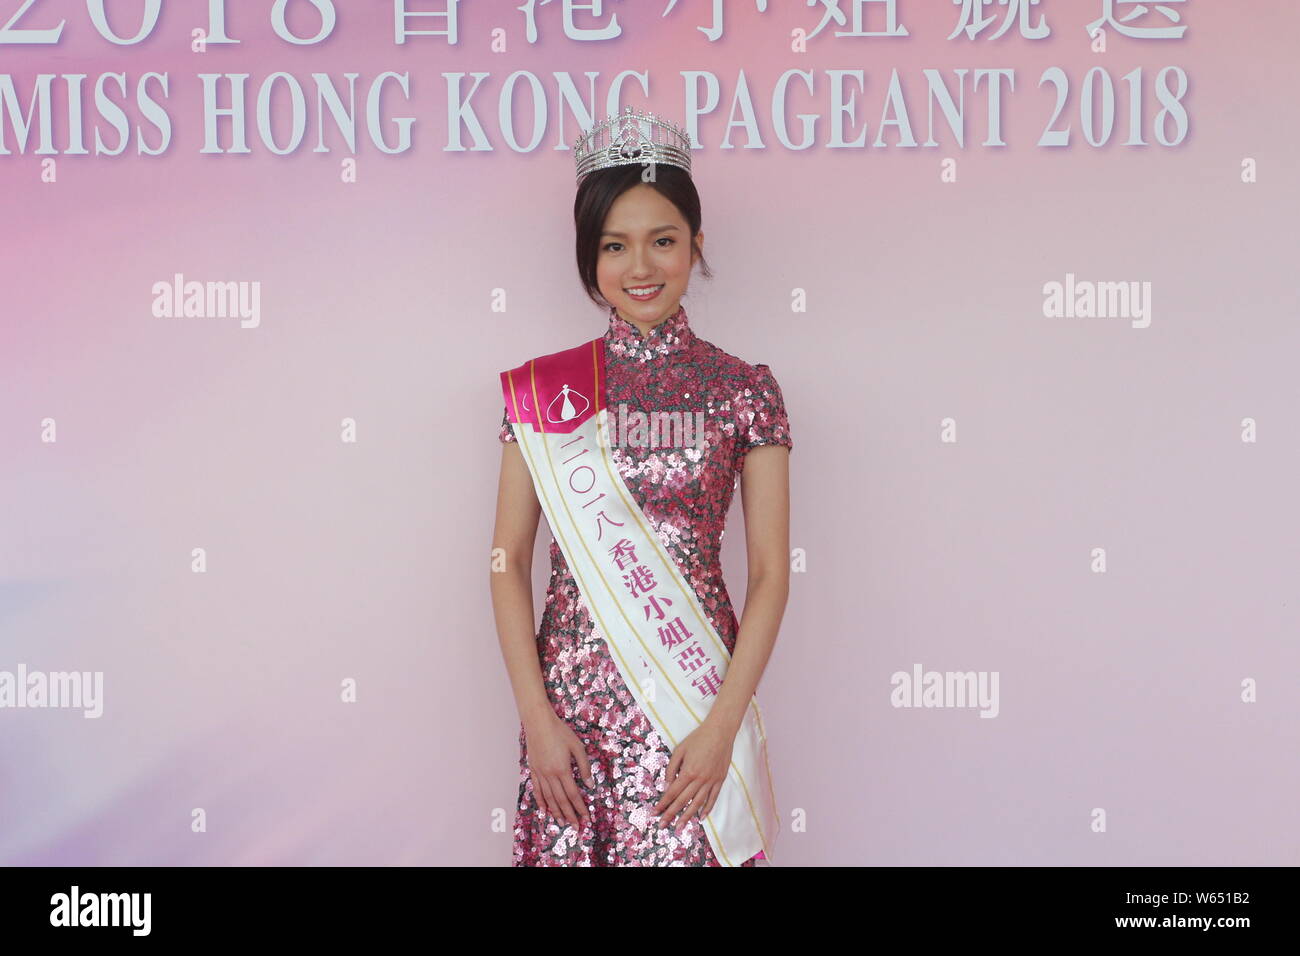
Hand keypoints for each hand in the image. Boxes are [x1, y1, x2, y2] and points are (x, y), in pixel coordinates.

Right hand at [523, 713, 593, 829]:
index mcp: (563, 769)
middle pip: (561, 800)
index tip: (586, 818)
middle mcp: (550, 775)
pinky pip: (537, 790)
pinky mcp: (533, 770)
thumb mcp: (577, 747)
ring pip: (548, 798)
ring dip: (556, 812)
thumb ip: (584, 766)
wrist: (538, 722)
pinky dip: (541, 802)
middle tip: (576, 828)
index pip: (573, 794)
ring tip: (561, 823)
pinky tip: (544, 811)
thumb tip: (590, 784)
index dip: (580, 808)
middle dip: (569, 815)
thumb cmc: (560, 732)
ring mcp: (540, 773)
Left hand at [654, 718, 736, 832]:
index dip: (663, 804)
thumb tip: (667, 785)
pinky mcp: (720, 780)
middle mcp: (699, 779)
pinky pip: (713, 798)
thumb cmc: (698, 738)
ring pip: (698, 803)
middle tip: (663, 826)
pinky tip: (701, 817)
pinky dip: (707, 809)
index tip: (655, 813)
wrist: (720, 731)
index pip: (672, 792)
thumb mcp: (680, 750)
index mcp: (688, 771)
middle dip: (671, 814)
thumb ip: (672, 768)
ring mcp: (711, 781)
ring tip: (679, 827)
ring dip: (688, 816)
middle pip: (683, 801)